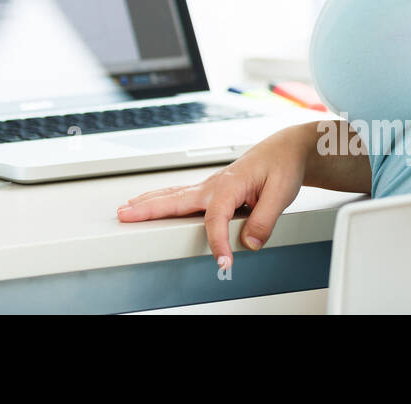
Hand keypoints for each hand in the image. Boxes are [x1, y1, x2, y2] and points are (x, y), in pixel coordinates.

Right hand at [115, 125, 308, 269]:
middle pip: (176, 199)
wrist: (285, 149)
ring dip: (148, 202)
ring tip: (127, 209)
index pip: (217, 218)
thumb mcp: (281, 194)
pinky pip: (180, 194)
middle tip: (126, 216)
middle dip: (149, 209)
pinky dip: (161, 199)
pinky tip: (151, 202)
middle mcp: (215, 184)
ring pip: (173, 195)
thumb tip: (249, 242)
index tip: (223, 261)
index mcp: (230, 184)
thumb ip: (264, 220)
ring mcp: (210, 185)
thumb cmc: (282, 165)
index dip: (218, 242)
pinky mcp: (211, 188)